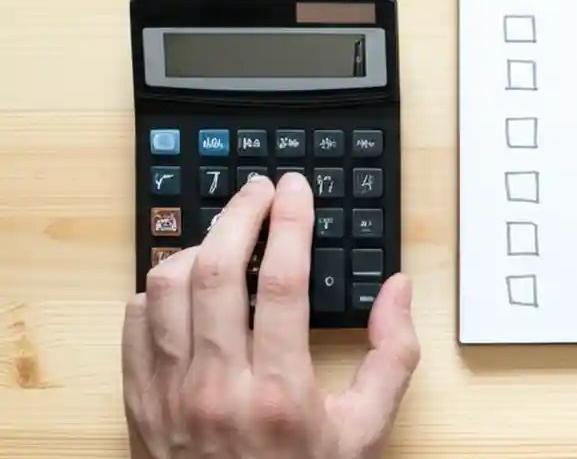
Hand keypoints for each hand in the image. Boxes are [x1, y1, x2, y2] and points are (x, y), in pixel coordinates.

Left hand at [122, 173, 420, 457]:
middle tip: (261, 190)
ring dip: (198, 246)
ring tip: (226, 234)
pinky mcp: (139, 400)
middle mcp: (217, 386)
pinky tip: (188, 283)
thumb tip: (398, 289)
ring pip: (166, 288)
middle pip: (218, 270)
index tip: (297, 191)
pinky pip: (134, 322)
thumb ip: (393, 356)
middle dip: (241, 214)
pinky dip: (158, 288)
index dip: (291, 223)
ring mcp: (170, 393)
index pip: (282, 282)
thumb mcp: (366, 430)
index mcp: (279, 392)